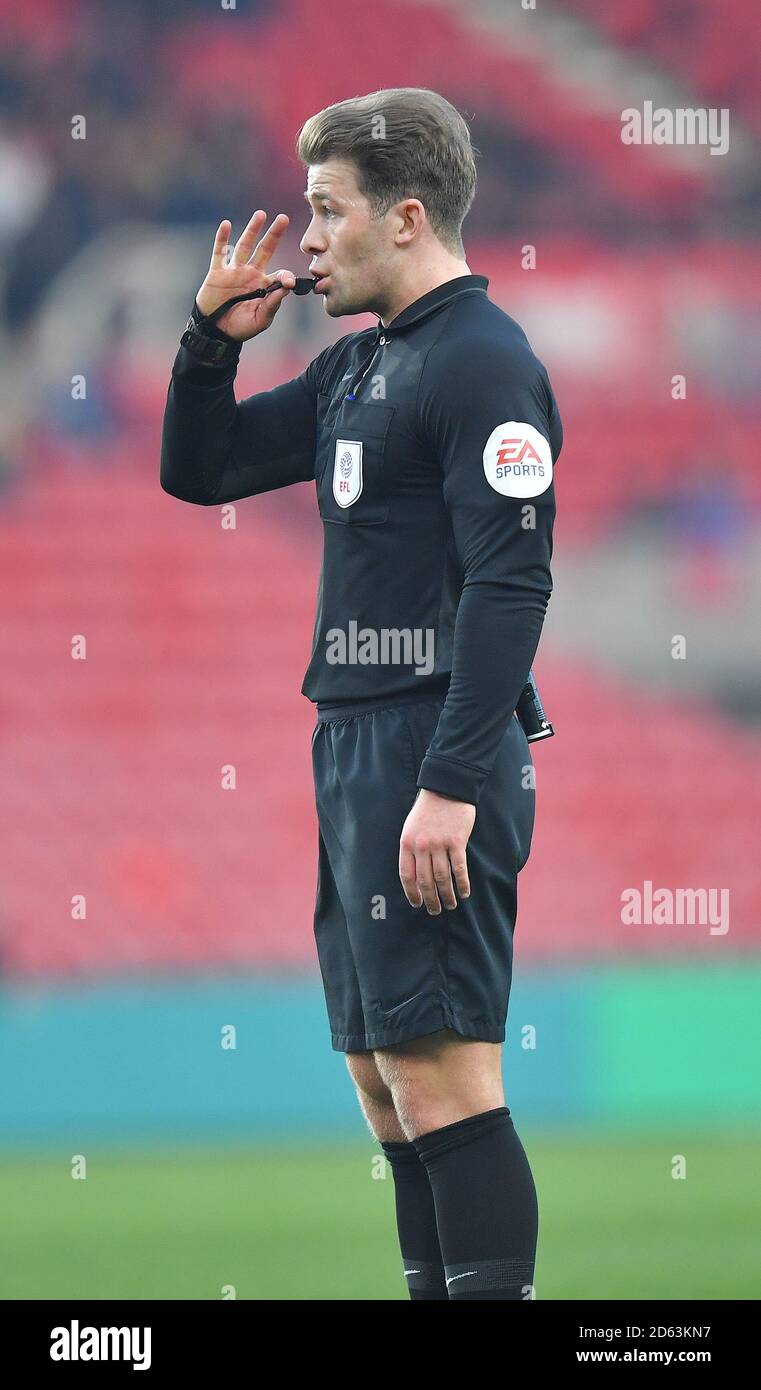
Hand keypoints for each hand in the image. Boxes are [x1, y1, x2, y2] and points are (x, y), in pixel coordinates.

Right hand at [196, 211, 295, 340]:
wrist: (217, 331)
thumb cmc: (241, 327)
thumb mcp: (260, 320)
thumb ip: (273, 304)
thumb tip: (286, 288)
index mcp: (264, 285)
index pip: (279, 274)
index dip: (285, 276)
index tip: (288, 281)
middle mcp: (251, 273)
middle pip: (265, 249)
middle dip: (274, 234)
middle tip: (284, 218)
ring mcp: (234, 271)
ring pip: (245, 245)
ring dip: (252, 230)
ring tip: (261, 214)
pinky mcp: (217, 272)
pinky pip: (219, 252)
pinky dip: (222, 238)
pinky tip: (226, 224)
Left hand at [399, 790, 474, 914]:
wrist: (446, 789)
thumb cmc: (427, 810)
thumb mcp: (410, 828)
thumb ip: (411, 849)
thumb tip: (415, 875)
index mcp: (407, 843)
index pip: (406, 876)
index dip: (412, 893)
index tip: (417, 904)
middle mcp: (421, 846)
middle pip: (425, 881)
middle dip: (430, 900)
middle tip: (435, 910)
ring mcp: (439, 844)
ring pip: (442, 878)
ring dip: (447, 896)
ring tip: (451, 905)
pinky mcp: (457, 842)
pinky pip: (459, 869)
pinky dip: (462, 884)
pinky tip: (464, 893)